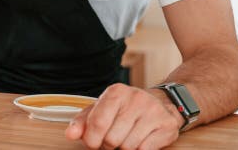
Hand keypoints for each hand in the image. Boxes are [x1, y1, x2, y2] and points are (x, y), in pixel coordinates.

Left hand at [65, 84, 183, 149]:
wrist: (160, 103)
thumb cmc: (125, 109)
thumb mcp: (101, 110)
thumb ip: (83, 122)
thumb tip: (70, 134)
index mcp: (115, 92)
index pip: (97, 124)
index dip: (93, 140)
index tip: (95, 142)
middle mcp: (135, 98)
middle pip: (112, 139)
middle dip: (110, 144)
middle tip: (114, 138)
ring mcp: (152, 111)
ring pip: (129, 147)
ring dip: (125, 148)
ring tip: (127, 137)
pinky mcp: (166, 125)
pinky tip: (141, 140)